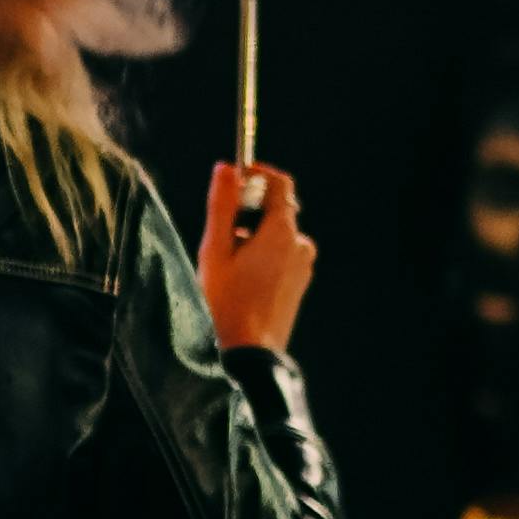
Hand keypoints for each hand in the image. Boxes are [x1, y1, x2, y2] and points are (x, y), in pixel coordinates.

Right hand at [201, 158, 315, 353]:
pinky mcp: (300, 281)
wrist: (250, 351)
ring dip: (253, 236)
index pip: (279, 183)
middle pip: (276, 209)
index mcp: (282, 231)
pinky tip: (242, 278)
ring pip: (276, 233)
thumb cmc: (227, 300)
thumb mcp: (215, 248)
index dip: (255, 174)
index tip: (233, 181)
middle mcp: (300, 243)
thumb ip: (222, 204)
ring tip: (229, 263)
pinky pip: (282, 254)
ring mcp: (303, 264)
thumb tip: (226, 167)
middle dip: (248, 211)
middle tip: (221, 234)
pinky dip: (263, 254)